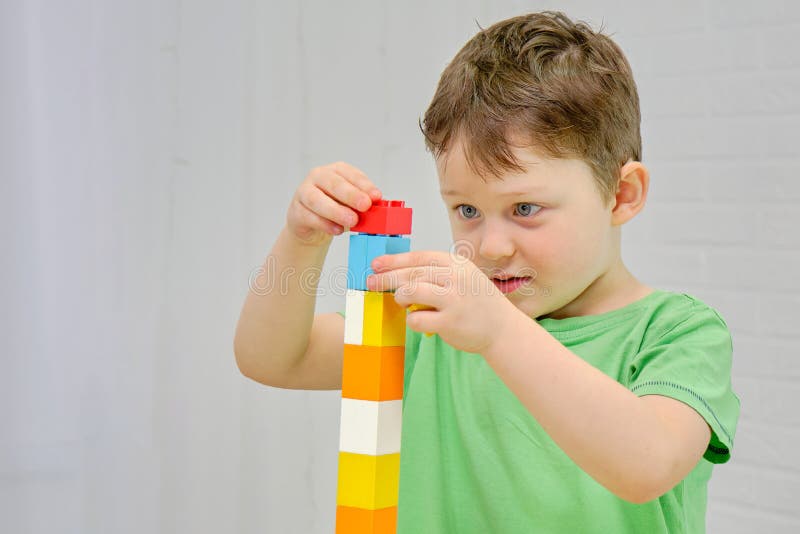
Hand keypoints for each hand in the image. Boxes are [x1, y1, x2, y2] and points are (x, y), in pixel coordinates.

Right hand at [286, 161, 381, 246]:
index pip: (350, 173)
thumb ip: (362, 202)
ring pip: (317, 200)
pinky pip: (310, 217)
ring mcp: (304, 193)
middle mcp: (318, 177)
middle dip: (351, 195)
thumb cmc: (335, 208)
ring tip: (352, 221)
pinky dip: (325, 224)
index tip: (376, 197)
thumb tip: (377, 206)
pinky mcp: (296, 211)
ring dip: (337, 211)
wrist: (312, 223)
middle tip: (365, 206)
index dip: (364, 185)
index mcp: (335, 170)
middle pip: (333, 183)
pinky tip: (337, 230)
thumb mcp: (351, 203)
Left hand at [366, 250, 518, 353]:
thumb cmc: (476, 302)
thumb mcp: (462, 277)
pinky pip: (416, 319)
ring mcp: (453, 300)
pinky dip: (412, 320)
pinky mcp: (449, 322)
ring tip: (402, 301)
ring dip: (401, 297)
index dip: (395, 260)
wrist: (501, 328)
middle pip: (411, 274)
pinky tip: (418, 319)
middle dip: (387, 277)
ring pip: (411, 292)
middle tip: (370, 282)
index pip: (420, 258)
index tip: (377, 264)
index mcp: (456, 264)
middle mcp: (455, 278)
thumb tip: (397, 271)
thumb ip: (436, 273)